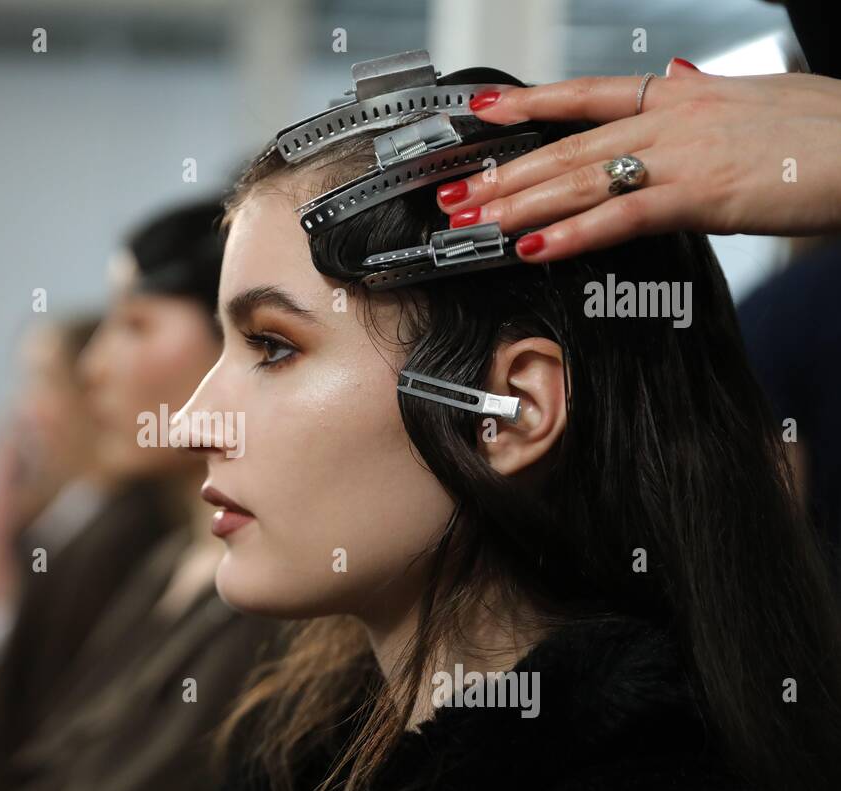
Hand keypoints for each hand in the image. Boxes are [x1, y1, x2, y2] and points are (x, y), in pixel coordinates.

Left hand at [436, 59, 840, 261]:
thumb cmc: (827, 128)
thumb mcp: (756, 95)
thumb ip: (703, 92)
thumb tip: (669, 75)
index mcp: (680, 95)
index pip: (586, 96)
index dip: (530, 103)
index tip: (482, 112)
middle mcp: (671, 117)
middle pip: (567, 146)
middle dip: (503, 174)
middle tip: (454, 197)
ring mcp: (683, 155)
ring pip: (580, 179)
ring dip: (519, 205)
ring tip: (471, 226)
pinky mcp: (702, 195)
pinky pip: (622, 216)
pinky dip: (573, 233)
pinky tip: (534, 249)